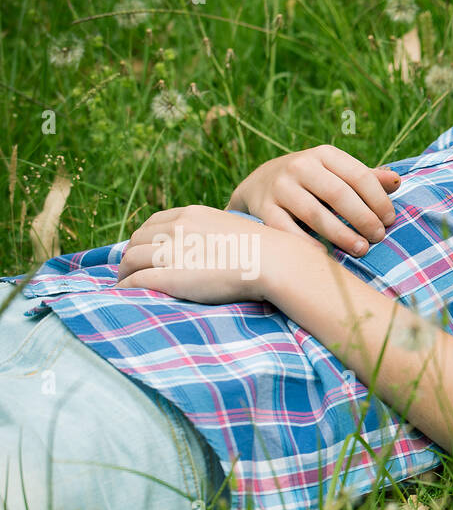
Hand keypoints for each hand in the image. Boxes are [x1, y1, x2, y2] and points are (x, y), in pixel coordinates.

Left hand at [114, 205, 322, 303]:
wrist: (272, 261)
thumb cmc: (266, 252)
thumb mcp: (237, 229)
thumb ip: (219, 233)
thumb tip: (223, 246)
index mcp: (191, 214)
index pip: (154, 223)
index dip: (145, 238)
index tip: (146, 252)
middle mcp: (176, 228)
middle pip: (138, 239)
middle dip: (131, 255)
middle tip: (131, 271)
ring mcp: (171, 250)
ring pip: (131, 259)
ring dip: (124, 272)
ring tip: (125, 285)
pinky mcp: (169, 275)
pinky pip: (136, 280)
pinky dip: (125, 287)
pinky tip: (123, 294)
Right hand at [227, 144, 399, 256]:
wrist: (261, 183)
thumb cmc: (314, 182)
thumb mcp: (338, 173)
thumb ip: (367, 178)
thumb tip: (397, 181)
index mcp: (324, 155)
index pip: (359, 176)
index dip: (378, 200)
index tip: (390, 220)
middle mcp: (300, 166)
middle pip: (338, 195)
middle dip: (363, 218)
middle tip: (378, 237)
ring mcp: (280, 187)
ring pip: (314, 214)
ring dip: (341, 235)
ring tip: (361, 249)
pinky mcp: (264, 208)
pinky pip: (287, 230)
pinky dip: (307, 243)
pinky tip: (326, 255)